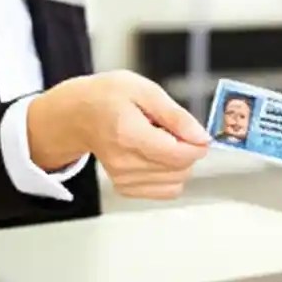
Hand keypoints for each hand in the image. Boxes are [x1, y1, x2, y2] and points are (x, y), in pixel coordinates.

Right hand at [29, 70, 209, 199]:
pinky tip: (154, 154)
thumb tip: (202, 137)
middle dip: (187, 150)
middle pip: (180, 170)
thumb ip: (176, 116)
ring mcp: (122, 179)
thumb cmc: (110, 97)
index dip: (197, 144)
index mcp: (128, 135)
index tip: (197, 131)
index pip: (178, 155)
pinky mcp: (125, 188)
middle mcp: (124, 163)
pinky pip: (165, 190)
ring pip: (176, 182)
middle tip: (170, 130)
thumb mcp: (146, 91)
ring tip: (159, 140)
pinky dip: (168, 173)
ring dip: (178, 162)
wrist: (79, 114)